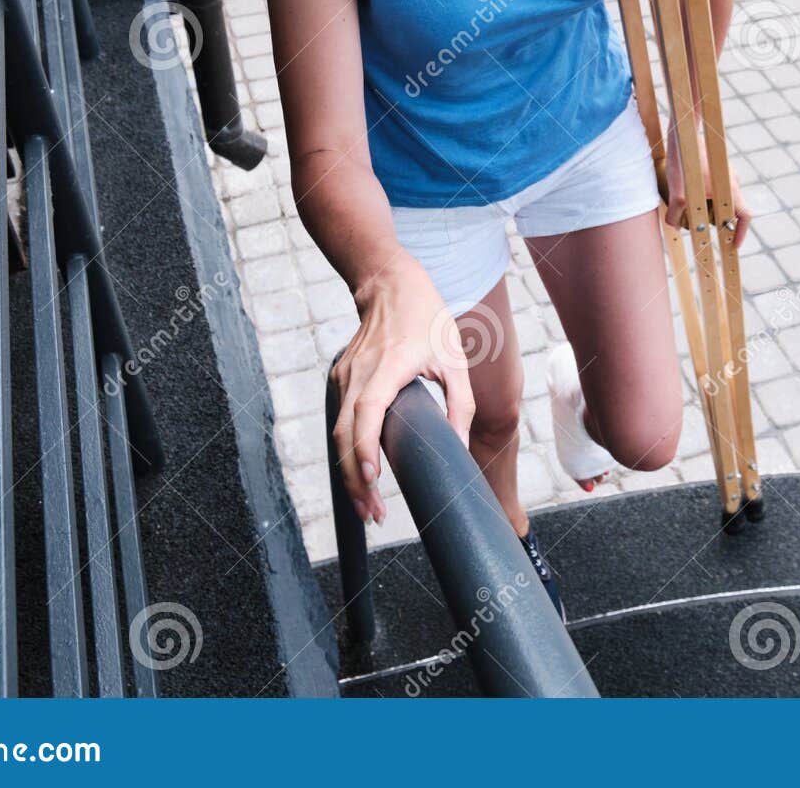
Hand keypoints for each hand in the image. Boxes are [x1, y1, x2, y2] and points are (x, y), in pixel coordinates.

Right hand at [329, 251, 475, 523]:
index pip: (367, 414)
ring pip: (339, 433)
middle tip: (374, 515)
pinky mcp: (341, 379)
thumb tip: (458, 448)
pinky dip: (348, 451)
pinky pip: (340, 421)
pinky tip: (363, 474)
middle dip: (355, 480)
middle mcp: (358, 374)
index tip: (372, 480)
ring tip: (369, 505)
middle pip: (345, 436)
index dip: (365, 449)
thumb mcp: (455, 360)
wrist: (390, 284)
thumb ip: (460, 405)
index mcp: (386, 368)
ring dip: (350, 471)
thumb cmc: (428, 320)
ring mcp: (345, 377)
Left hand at [663, 127, 752, 248]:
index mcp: (730, 190)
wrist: (683, 133)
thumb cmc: (683, 162)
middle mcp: (732, 182)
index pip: (745, 216)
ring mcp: (727, 173)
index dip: (741, 233)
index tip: (733, 245)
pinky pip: (714, 187)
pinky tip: (686, 189)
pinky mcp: (718, 167)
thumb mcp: (677, 193)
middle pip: (728, 210)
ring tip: (686, 203)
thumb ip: (676, 214)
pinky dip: (703, 195)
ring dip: (706, 206)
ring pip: (720, 198)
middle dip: (714, 220)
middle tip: (695, 223)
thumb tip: (675, 226)